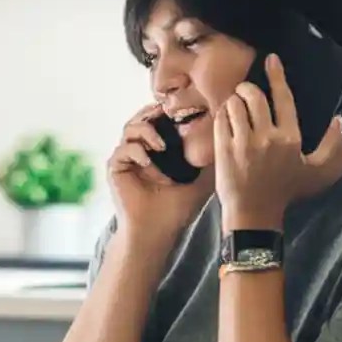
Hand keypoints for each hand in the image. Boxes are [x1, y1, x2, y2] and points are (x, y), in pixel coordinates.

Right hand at [108, 103, 215, 247]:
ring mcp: (127, 158)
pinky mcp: (115, 168)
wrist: (158, 230)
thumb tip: (225, 130)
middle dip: (155, 114)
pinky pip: (122, 149)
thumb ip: (209, 155)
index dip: (168, 111)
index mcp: (159, 149)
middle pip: (142, 117)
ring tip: (162, 145)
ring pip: (130, 128)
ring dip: (147, 131)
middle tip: (169, 117)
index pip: (160, 119)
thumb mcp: (202, 177)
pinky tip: (149, 163)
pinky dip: (136, 151)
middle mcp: (141, 150)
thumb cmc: (178, 208)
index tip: (184, 110)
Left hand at [213, 53, 340, 231]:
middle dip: (247, 88)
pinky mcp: (224, 150)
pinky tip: (226, 118)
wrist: (254, 213)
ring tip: (235, 106)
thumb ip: (331, 144)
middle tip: (244, 90)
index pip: (283, 98)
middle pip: (254, 96)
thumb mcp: (314, 170)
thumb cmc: (285, 191)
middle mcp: (268, 138)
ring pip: (234, 106)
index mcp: (290, 138)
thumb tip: (339, 119)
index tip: (271, 60)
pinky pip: (220, 119)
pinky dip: (222, 114)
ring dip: (233, 101)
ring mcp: (244, 143)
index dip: (276, 75)